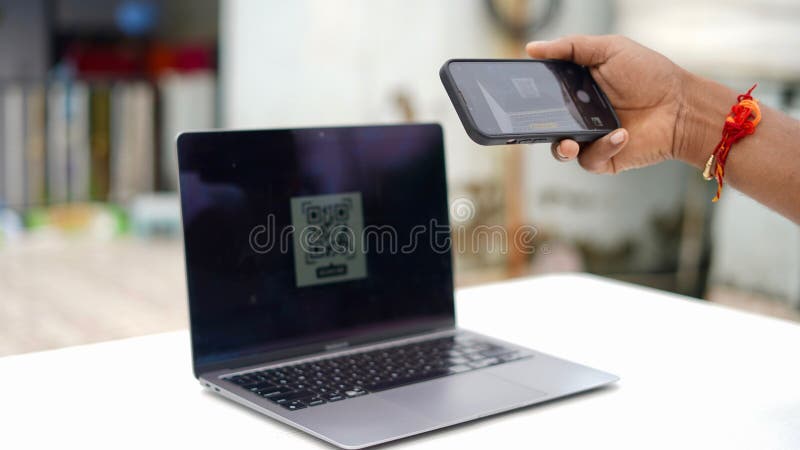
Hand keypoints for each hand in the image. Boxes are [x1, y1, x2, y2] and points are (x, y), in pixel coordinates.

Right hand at [526, 35, 688, 173]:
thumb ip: (570, 47)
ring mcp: (590, 138)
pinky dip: (602, 148)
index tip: (523, 94)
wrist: (682, 106)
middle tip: (537, 123)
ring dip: (562, 147)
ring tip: (570, 143)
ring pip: (561, 149)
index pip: (545, 94)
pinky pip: (589, 159)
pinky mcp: (604, 158)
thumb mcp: (608, 49)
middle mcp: (579, 115)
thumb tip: (532, 48)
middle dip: (537, 128)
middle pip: (546, 125)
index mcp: (576, 89)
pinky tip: (621, 135)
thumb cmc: (650, 75)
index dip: (533, 96)